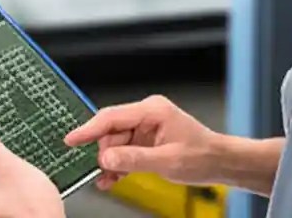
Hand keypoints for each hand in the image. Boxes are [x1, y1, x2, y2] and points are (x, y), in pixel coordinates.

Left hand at [0, 117, 64, 217]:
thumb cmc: (33, 211)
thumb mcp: (9, 168)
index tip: (7, 146)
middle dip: (14, 168)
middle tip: (28, 168)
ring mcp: (2, 216)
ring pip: (12, 188)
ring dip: (24, 182)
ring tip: (37, 183)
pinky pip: (22, 201)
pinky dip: (31, 196)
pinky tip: (41, 196)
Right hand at [64, 95, 220, 189]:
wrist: (220, 163)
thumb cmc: (202, 155)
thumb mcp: (167, 161)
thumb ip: (134, 159)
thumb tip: (106, 158)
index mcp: (152, 110)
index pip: (112, 117)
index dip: (89, 129)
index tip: (71, 139)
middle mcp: (147, 115)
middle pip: (111, 131)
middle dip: (104, 152)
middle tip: (98, 171)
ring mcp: (146, 127)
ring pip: (116, 142)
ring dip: (111, 161)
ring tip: (107, 180)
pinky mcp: (147, 140)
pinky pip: (125, 150)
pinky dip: (119, 164)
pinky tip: (113, 178)